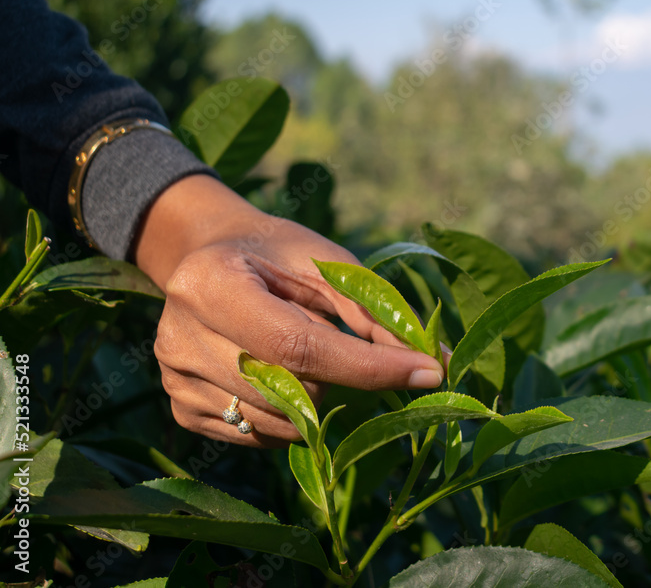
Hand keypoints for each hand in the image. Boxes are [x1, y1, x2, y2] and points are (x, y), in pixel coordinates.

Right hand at [134, 174, 443, 446]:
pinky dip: (290, 415)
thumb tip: (435, 363)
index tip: (426, 372)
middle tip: (341, 340)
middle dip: (342, 376)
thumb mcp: (326, 263)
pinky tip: (281, 374)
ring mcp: (176, 380)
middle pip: (293, 389)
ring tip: (301, 350)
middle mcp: (180, 337)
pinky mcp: (182, 410)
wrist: (206, 256)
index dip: (367, 366)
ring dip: (317, 398)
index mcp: (212, 284)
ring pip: (281, 422)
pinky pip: (261, 436)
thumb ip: (376, 312)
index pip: (299, 345)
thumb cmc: (275, 254)